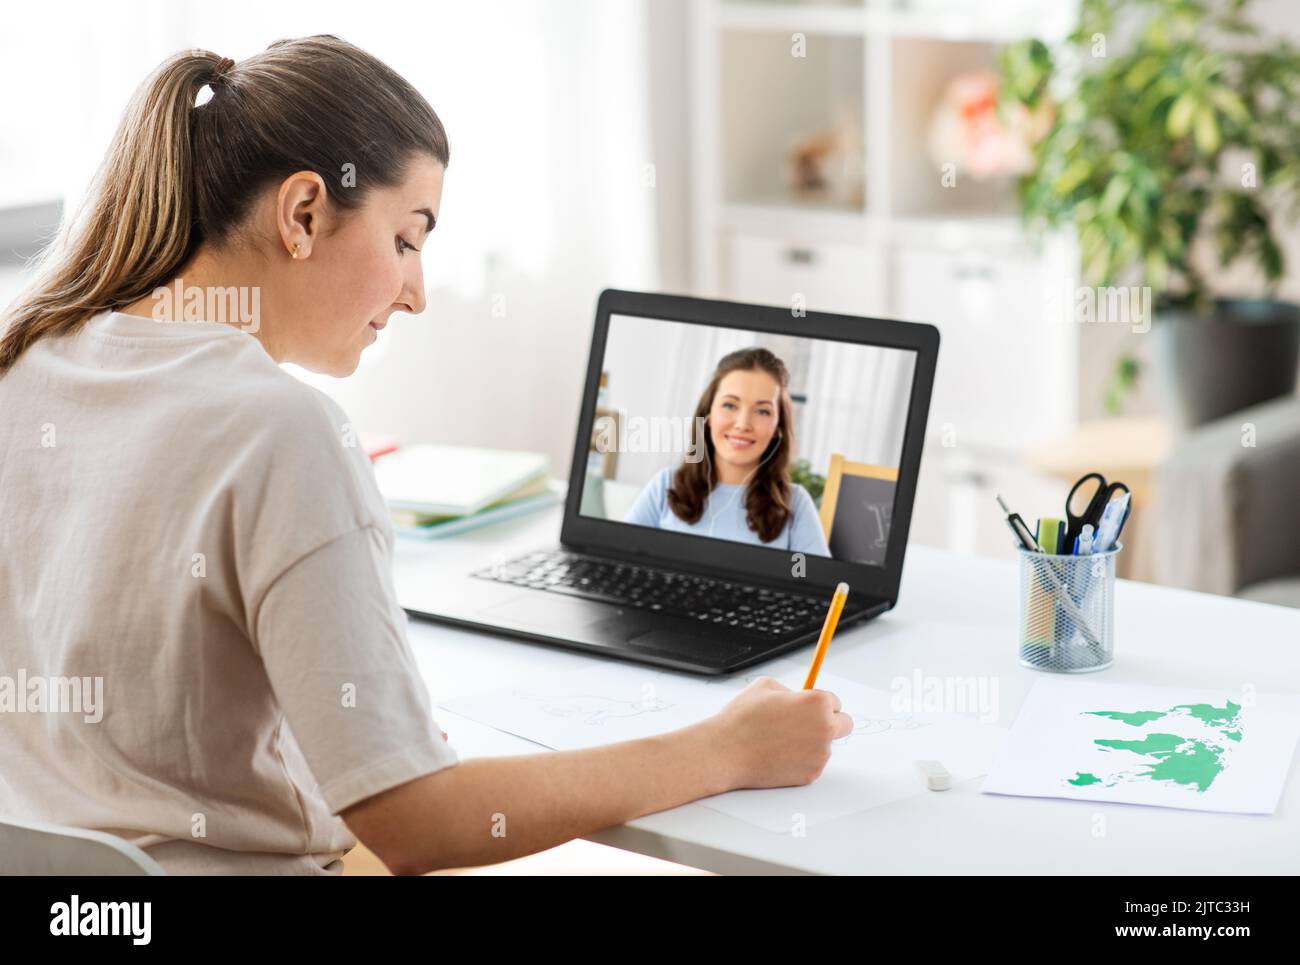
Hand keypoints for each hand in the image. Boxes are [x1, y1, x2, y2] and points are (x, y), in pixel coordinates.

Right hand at [706, 676, 851, 788]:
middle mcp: (825, 728)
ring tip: (780, 740)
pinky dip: (801, 760)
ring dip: (811, 742)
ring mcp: (819, 754)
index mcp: (817, 703)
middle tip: (807, 724)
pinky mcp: (811, 774)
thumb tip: (800, 697)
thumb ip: (791, 691)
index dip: (819, 703)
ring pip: (826, 745)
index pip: (835, 701)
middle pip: (845, 724)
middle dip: (829, 722)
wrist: (725, 752)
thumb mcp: (766, 686)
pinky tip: (779, 754)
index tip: (808, 707)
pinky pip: (813, 763)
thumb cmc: (742, 719)